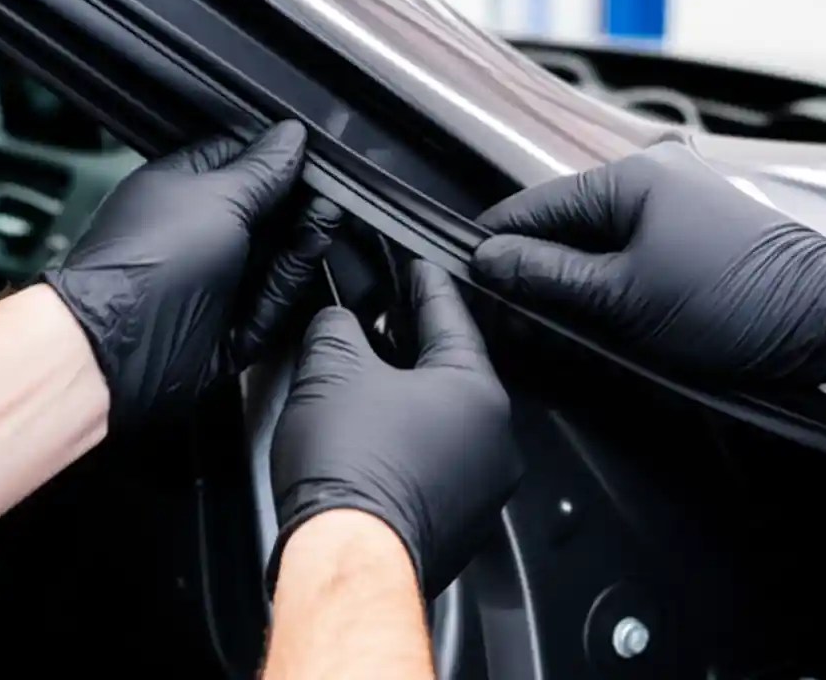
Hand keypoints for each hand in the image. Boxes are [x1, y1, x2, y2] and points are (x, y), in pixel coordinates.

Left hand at [43, 121, 340, 428]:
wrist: (125, 342)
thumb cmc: (151, 258)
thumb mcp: (219, 196)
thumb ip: (264, 169)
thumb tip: (293, 135)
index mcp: (183, 191)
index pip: (239, 161)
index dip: (277, 157)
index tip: (315, 156)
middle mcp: (200, 235)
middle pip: (265, 213)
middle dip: (299, 203)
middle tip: (330, 192)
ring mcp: (215, 282)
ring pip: (275, 259)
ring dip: (302, 240)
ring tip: (325, 219)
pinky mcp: (231, 326)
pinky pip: (274, 304)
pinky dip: (291, 281)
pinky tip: (309, 254)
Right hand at [269, 261, 517, 598]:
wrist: (347, 559)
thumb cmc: (350, 470)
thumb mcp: (331, 370)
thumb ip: (337, 328)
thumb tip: (337, 321)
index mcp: (478, 392)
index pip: (451, 317)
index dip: (425, 284)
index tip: (417, 265)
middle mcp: (494, 440)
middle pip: (451, 372)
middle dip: (412, 344)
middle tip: (383, 317)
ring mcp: (481, 488)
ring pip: (444, 422)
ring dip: (407, 398)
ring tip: (365, 380)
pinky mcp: (458, 524)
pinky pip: (435, 465)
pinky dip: (407, 445)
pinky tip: (371, 439)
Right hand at [472, 141, 825, 384]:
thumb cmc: (738, 304)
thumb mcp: (623, 298)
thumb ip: (547, 276)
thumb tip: (491, 260)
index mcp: (631, 176)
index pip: (536, 205)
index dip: (497, 243)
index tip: (468, 274)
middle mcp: (654, 173)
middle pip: (564, 220)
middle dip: (534, 265)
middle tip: (509, 311)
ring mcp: (678, 197)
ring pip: (596, 237)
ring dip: (571, 275)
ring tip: (552, 318)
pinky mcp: (695, 226)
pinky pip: (629, 245)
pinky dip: (607, 275)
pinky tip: (600, 310)